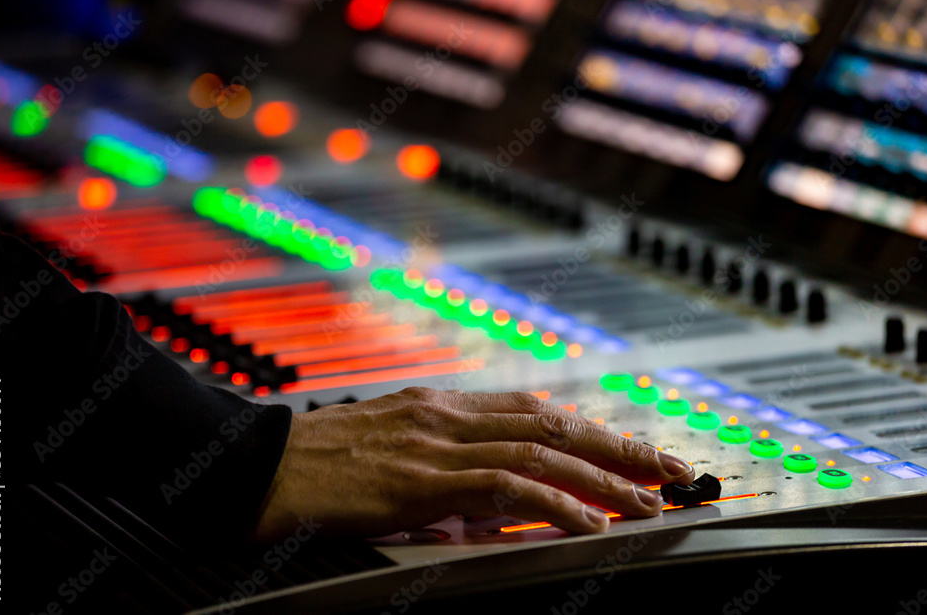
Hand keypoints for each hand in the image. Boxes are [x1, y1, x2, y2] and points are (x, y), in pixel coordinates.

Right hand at [252, 387, 695, 540]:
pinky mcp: (419, 478)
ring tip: (646, 500)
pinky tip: (587, 521)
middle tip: (668, 468)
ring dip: (601, 476)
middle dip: (617, 446)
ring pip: (539, 450)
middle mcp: (446, 415)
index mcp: (441, 406)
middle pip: (551, 422)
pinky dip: (553, 502)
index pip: (533, 409)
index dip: (588, 427)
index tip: (628, 448)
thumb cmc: (316, 464)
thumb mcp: (390, 455)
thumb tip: (490, 505)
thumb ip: (444, 470)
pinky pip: (503, 487)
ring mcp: (435, 442)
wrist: (258, 466)